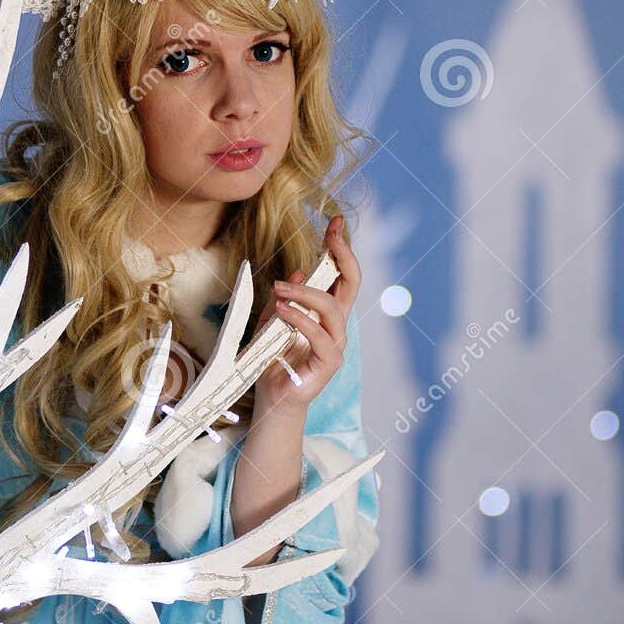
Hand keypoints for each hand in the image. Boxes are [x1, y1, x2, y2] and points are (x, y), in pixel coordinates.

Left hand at [251, 215, 360, 413]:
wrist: (273, 399)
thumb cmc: (274, 360)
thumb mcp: (273, 321)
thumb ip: (285, 298)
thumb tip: (298, 270)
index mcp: (327, 313)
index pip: (342, 274)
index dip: (341, 248)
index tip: (334, 223)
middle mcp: (336, 325)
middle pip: (351, 283)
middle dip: (343, 255)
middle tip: (329, 234)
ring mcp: (336, 343)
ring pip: (332, 308)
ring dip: (306, 292)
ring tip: (281, 287)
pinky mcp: (328, 363)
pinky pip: (319, 335)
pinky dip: (300, 319)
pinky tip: (283, 310)